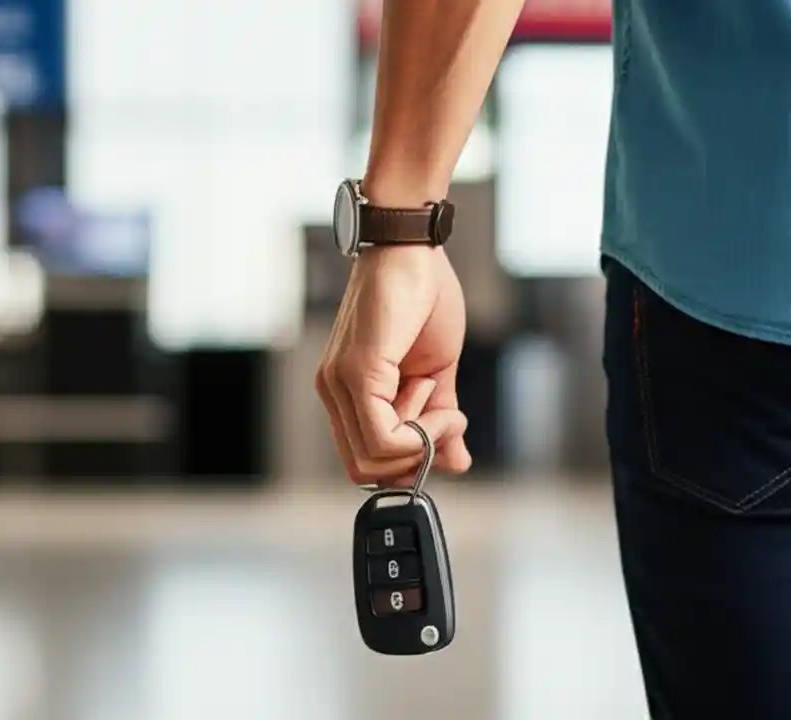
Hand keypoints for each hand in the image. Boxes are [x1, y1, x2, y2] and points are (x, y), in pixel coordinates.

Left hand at [315, 245, 470, 485]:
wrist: (411, 246)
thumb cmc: (420, 298)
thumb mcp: (436, 371)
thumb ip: (439, 421)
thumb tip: (456, 463)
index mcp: (346, 393)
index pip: (364, 462)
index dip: (407, 460)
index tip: (442, 424)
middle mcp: (333, 391)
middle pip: (365, 470)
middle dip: (414, 454)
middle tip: (441, 411)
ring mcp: (339, 383)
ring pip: (374, 460)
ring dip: (421, 439)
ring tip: (435, 389)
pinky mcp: (357, 373)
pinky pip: (383, 436)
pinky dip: (420, 431)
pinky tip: (432, 390)